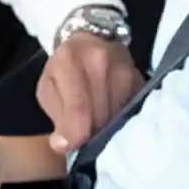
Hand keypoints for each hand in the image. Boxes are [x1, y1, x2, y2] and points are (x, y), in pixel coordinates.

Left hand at [38, 33, 143, 154]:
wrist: (90, 41)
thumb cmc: (64, 68)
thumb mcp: (48, 87)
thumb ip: (56, 115)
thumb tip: (64, 145)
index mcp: (71, 60)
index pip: (77, 105)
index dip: (74, 133)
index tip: (68, 147)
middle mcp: (102, 61)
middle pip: (101, 115)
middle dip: (90, 133)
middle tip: (82, 136)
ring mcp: (126, 69)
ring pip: (119, 116)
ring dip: (107, 129)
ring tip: (97, 127)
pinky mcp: (141, 79)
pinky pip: (133, 111)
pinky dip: (122, 121)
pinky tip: (112, 119)